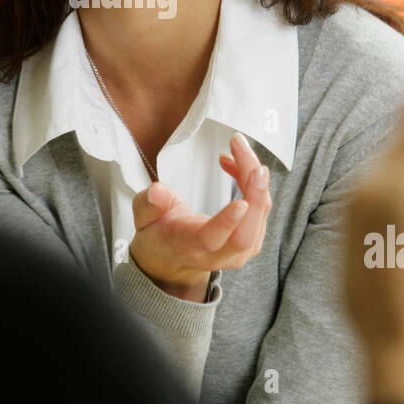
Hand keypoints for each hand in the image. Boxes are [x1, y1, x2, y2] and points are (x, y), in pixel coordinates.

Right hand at [129, 132, 271, 298]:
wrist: (172, 256)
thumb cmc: (159, 233)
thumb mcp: (142, 219)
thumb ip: (148, 205)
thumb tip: (156, 191)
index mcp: (189, 247)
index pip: (210, 240)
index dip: (227, 222)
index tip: (241, 202)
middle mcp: (219, 255)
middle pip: (245, 233)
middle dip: (255, 198)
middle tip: (256, 167)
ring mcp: (239, 250)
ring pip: (258, 216)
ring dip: (255, 179)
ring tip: (238, 147)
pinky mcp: (252, 238)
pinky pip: (261, 207)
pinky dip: (254, 181)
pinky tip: (237, 161)